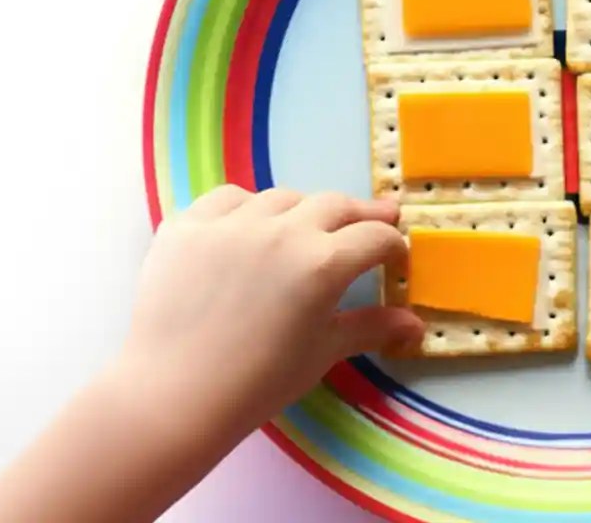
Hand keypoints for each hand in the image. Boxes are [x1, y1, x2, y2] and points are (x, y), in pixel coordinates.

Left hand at [117, 185, 423, 442]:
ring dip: (301, 211)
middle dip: (357, 215)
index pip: (373, 237)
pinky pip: (226, 199)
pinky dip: (245, 209)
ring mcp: (230, 223)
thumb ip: (369, 328)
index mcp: (323, 263)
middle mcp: (281, 230)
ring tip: (304, 229)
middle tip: (369, 224)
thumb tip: (415, 325)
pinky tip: (247, 229)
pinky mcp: (187, 225)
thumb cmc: (258, 382)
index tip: (393, 255)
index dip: (391, 245)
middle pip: (333, 205)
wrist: (174, 394)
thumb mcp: (322, 352)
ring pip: (280, 198)